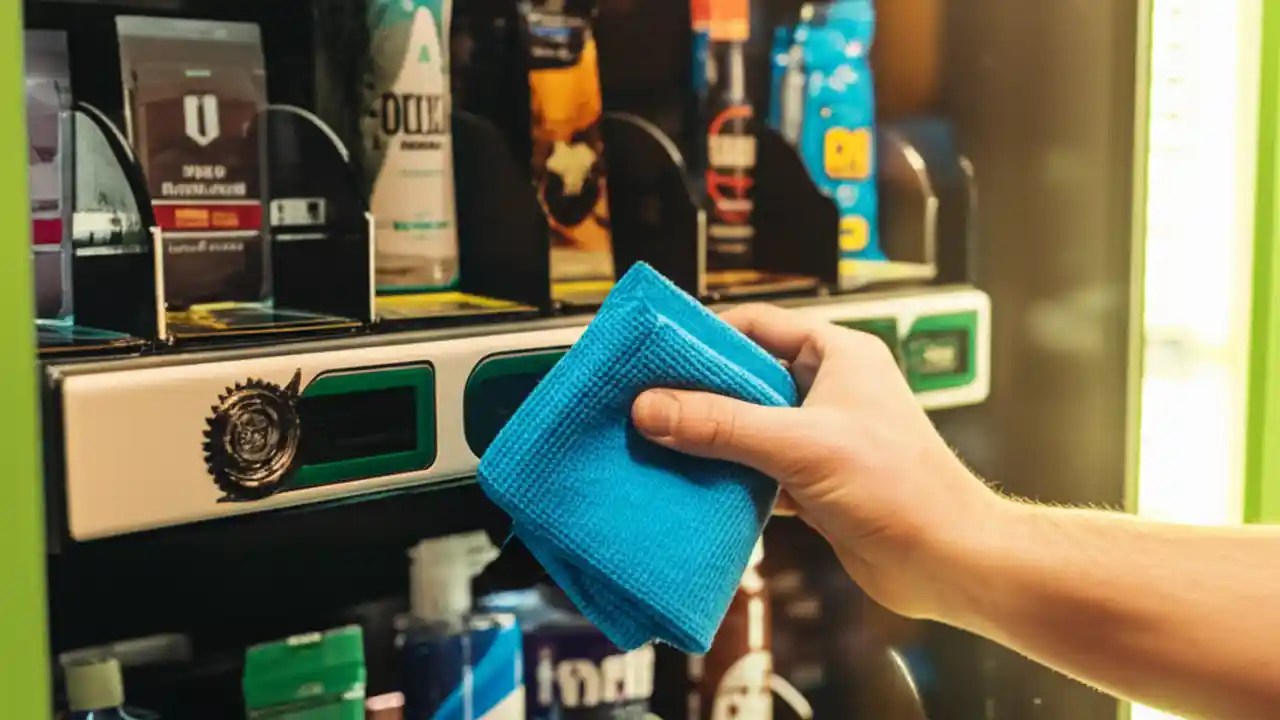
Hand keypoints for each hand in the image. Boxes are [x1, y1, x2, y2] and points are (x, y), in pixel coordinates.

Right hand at [631, 304, 1003, 620]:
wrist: (947, 560)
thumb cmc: (898, 487)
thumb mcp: (800, 445)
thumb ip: (722, 425)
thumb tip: (651, 409)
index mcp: (839, 354)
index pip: (759, 325)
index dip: (706, 336)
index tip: (655, 351)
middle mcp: (832, 388)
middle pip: (748, 378)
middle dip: (699, 392)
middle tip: (645, 402)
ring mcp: (824, 436)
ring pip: (751, 426)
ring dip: (711, 438)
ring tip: (658, 444)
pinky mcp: (817, 480)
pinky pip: (760, 468)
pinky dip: (730, 477)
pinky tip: (695, 487)